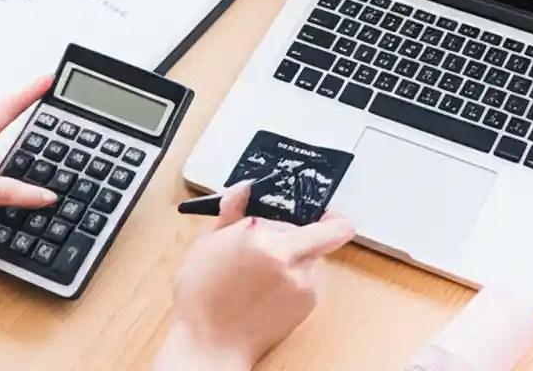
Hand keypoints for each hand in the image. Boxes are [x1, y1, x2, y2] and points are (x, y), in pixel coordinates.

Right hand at [154, 184, 354, 370]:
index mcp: (264, 239)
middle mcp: (290, 260)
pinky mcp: (307, 304)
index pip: (323, 220)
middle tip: (268, 246)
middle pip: (317, 236)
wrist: (211, 343)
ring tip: (258, 275)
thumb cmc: (202, 298)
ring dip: (292, 260)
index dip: (329, 215)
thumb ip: (232, 211)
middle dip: (297, 235)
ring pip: (309, 258)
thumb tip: (245, 188)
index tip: (329, 213)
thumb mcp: (208, 244)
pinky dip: (291, 281)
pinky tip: (264, 291)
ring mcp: (302, 284)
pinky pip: (306, 281)